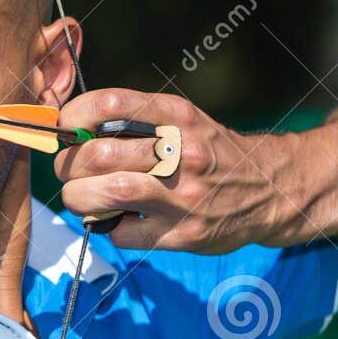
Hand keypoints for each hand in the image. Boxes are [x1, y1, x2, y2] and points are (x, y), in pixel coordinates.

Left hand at [53, 88, 287, 252]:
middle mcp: (181, 152)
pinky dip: (108, 227)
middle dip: (67, 166)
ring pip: (104, 194)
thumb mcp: (184, 121)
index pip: (110, 103)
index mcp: (177, 116)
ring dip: (78, 198)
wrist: (272, 189)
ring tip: (81, 197)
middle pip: (96, 155)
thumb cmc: (211, 152)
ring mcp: (183, 196)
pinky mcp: (183, 234)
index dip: (74, 115)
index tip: (65, 127)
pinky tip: (119, 218)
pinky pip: (122, 233)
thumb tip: (72, 132)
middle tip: (67, 171)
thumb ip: (135, 121)